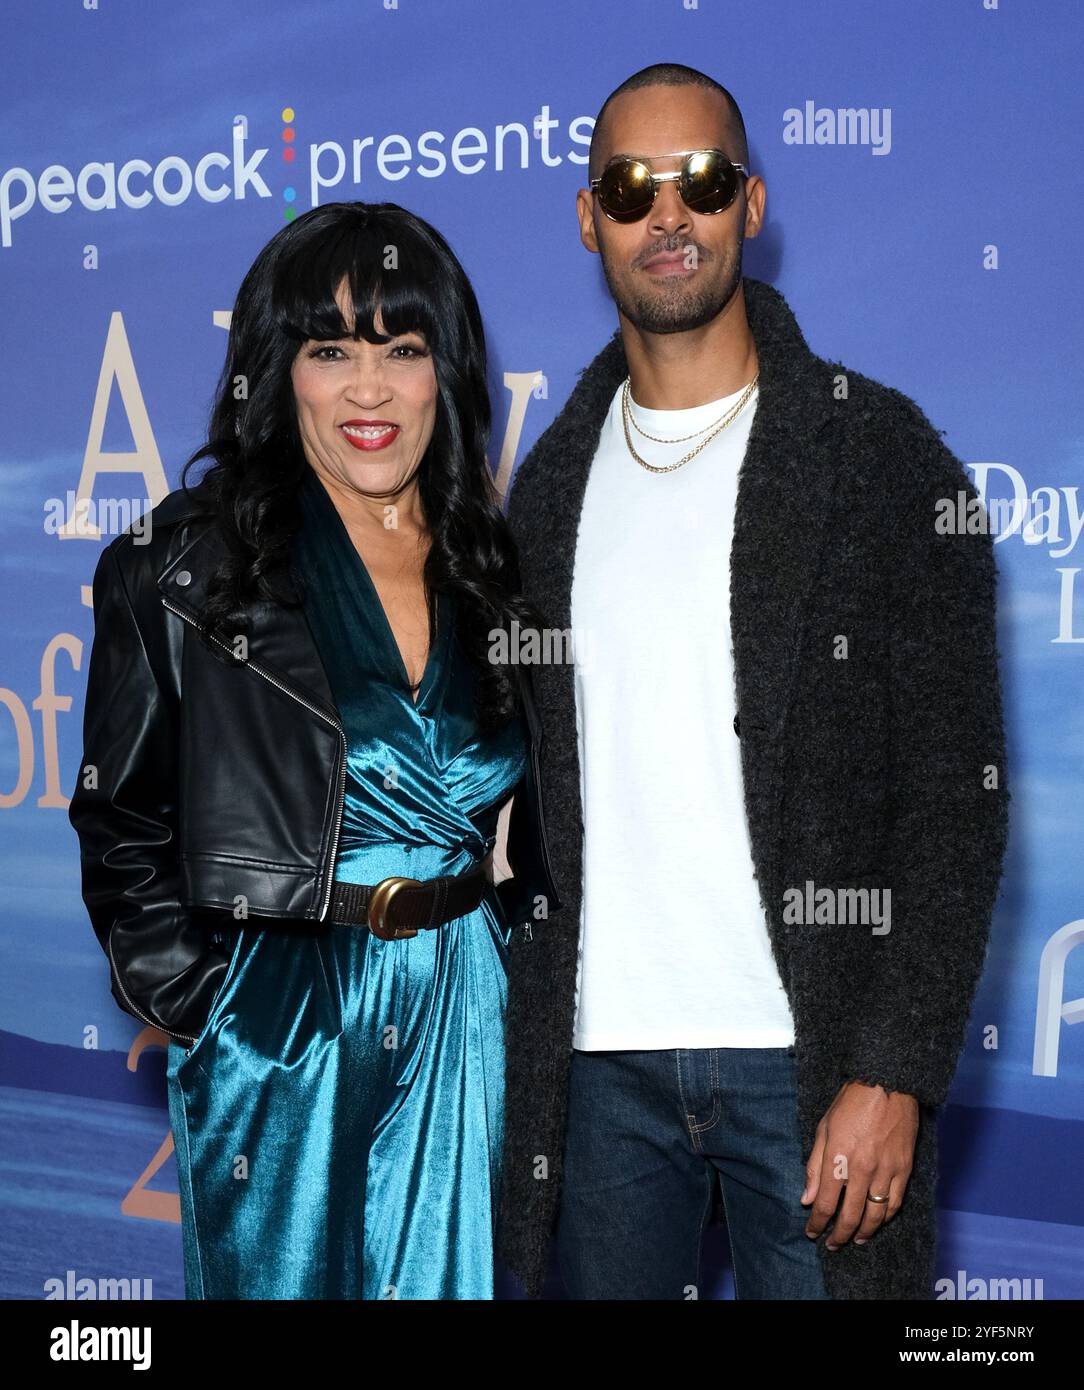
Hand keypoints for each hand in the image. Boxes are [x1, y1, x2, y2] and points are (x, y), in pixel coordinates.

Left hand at [801, 1080, 917, 1248]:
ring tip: (854, 1239)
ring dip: (863, 1232)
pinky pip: (895, 1203)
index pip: (825, 1204)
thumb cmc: (850, 1102)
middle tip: (831, 1244)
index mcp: (838, 1159)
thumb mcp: (824, 1129)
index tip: (811, 1232)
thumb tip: (807, 1198)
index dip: (816, 1223)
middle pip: (850, 1216)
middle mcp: (862, 1170)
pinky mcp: (904, 1169)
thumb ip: (815, 1166)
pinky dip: (885, 1218)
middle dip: (838, 1235)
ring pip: (875, 1216)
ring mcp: (886, 1171)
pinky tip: (877, 1222)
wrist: (887, 1084)